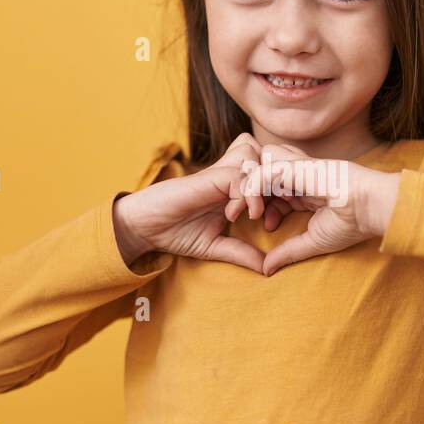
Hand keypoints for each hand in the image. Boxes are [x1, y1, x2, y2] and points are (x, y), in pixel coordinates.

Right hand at [113, 134, 270, 272]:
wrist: (143, 227)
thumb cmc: (175, 233)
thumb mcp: (215, 247)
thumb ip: (241, 253)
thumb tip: (267, 269)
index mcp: (234, 188)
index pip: (268, 171)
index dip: (280, 189)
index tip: (279, 218)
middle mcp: (229, 175)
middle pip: (267, 155)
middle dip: (277, 181)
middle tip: (276, 211)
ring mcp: (218, 174)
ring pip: (255, 156)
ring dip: (260, 184)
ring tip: (254, 214)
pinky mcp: (208, 177)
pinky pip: (239, 175)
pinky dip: (245, 195)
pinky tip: (235, 215)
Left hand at [238, 143, 400, 275]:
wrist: (370, 208)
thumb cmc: (350, 223)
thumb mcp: (312, 242)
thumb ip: (288, 251)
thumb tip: (266, 269)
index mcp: (304, 188)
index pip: (271, 189)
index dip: (261, 205)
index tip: (261, 226)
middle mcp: (298, 174)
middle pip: (260, 173)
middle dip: (246, 193)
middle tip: (237, 216)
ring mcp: (297, 167)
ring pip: (258, 164)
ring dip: (248, 186)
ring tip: (247, 211)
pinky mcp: (296, 166)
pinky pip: (263, 171)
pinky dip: (253, 189)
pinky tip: (255, 210)